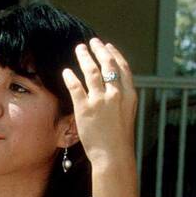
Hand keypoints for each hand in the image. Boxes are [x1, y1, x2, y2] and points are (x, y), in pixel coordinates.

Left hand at [62, 38, 136, 168]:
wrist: (113, 155)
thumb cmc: (119, 139)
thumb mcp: (127, 114)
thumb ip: (121, 99)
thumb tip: (113, 87)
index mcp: (129, 95)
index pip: (122, 67)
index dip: (114, 54)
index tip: (108, 46)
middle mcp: (116, 94)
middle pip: (107, 65)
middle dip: (99, 50)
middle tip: (92, 42)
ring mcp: (100, 101)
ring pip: (91, 71)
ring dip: (84, 57)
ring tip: (79, 49)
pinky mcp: (85, 109)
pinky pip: (76, 87)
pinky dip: (71, 76)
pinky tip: (66, 71)